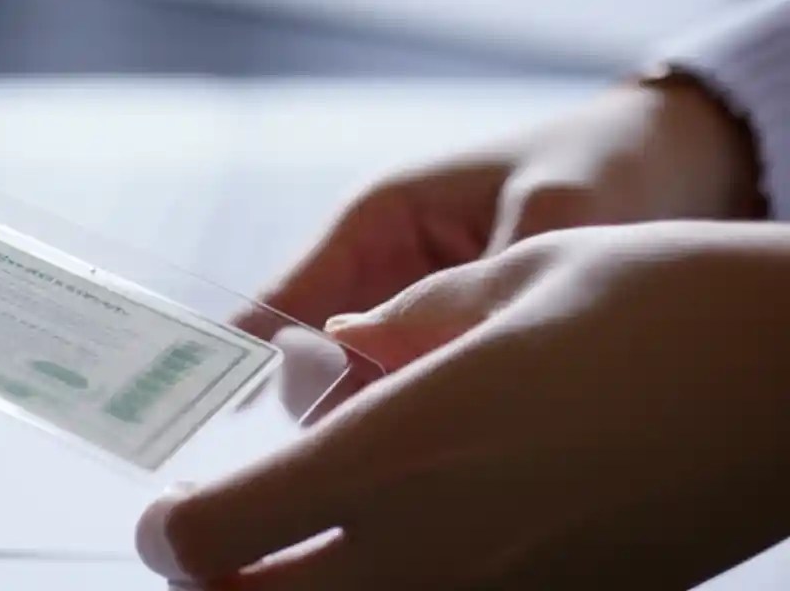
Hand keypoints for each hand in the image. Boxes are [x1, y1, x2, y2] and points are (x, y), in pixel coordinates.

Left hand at [139, 221, 789, 588]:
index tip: (169, 508)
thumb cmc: (669, 301)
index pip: (221, 533)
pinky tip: (404, 543)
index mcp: (403, 446)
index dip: (173, 531)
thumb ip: (405, 329)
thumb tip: (343, 348)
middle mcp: (436, 545)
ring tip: (300, 537)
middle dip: (220, 584)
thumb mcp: (517, 279)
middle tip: (221, 534)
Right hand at [235, 79, 762, 416]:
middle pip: (314, 365)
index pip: (280, 304)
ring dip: (383, 424)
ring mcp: (417, 313)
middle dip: (329, 415)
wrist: (678, 156)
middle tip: (357, 469)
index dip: (246, 365)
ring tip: (414, 461)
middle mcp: (381, 272)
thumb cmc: (599, 161)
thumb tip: (411, 380)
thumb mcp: (546, 216)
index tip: (226, 430)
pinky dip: (424, 426)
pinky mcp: (456, 344)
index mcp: (375, 222)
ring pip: (365, 390)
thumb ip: (478, 295)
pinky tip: (448, 452)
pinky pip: (417, 396)